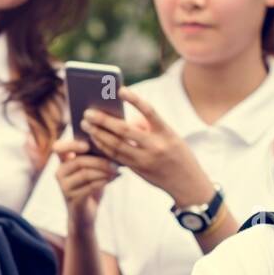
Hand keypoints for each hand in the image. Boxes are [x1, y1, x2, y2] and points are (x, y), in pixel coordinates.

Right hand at [53, 138, 118, 230]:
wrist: (86, 214)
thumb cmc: (90, 188)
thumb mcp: (91, 170)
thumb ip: (94, 157)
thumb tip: (112, 143)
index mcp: (62, 163)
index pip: (58, 148)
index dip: (71, 145)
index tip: (87, 146)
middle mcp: (59, 173)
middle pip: (79, 161)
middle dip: (100, 161)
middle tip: (116, 164)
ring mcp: (64, 187)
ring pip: (85, 174)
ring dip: (104, 171)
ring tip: (117, 171)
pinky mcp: (72, 199)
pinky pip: (89, 186)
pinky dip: (104, 182)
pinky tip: (114, 179)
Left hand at [81, 88, 213, 207]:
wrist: (187, 185)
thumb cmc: (178, 155)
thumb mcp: (171, 137)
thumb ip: (149, 126)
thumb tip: (125, 119)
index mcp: (166, 133)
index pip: (149, 111)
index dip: (134, 99)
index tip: (120, 89)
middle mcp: (156, 147)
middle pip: (124, 131)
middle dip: (103, 121)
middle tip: (87, 113)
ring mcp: (145, 161)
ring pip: (116, 146)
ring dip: (98, 134)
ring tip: (86, 125)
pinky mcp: (138, 171)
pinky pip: (117, 157)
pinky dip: (104, 147)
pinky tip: (95, 139)